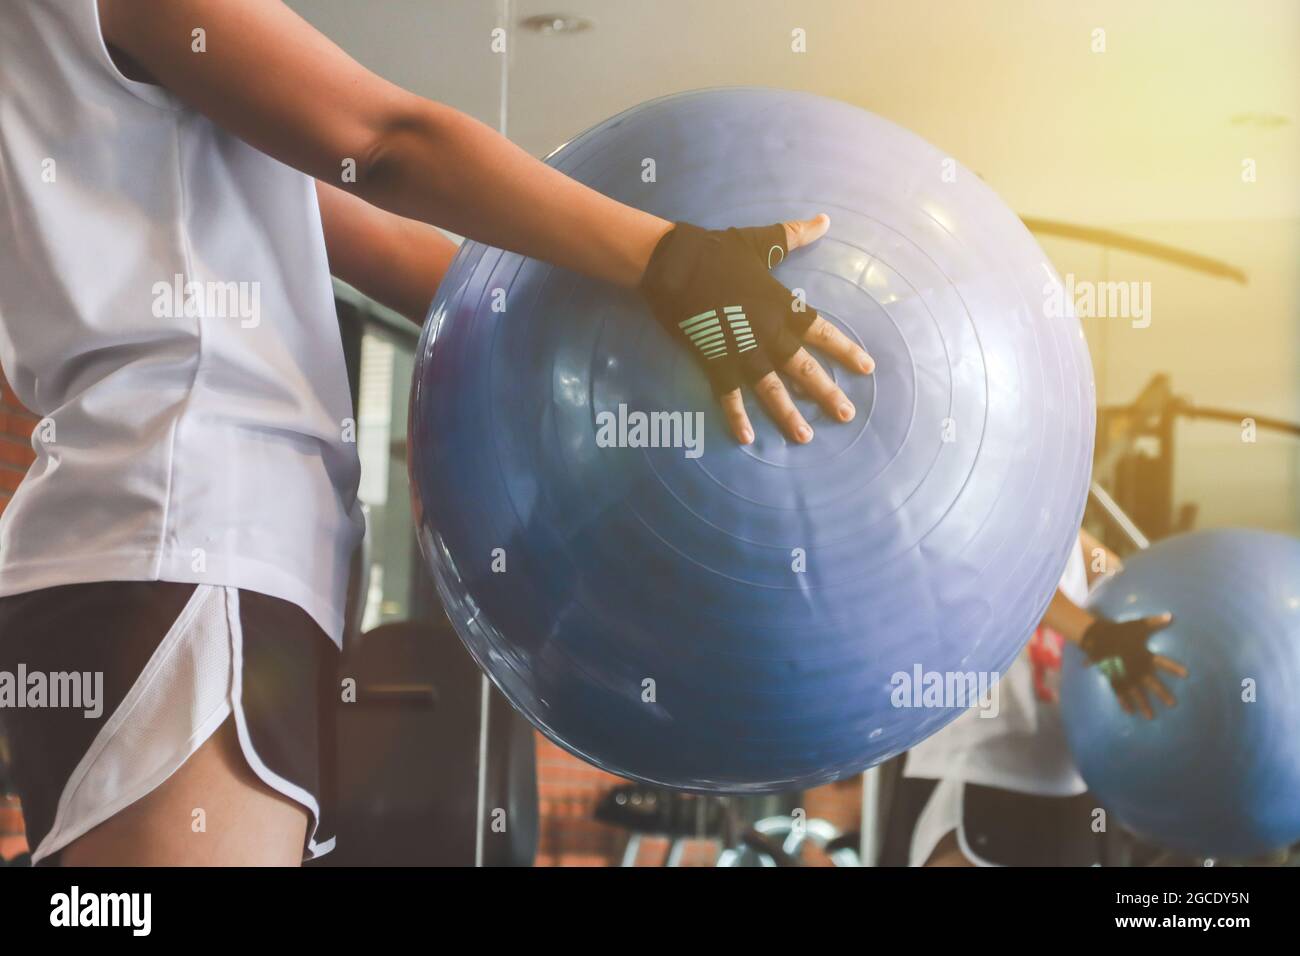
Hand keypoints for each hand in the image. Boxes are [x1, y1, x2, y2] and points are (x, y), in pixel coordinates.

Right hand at [638, 215, 874, 443]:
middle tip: (845, 415)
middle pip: (803, 367)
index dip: (845, 350)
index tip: (867, 368)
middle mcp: (767, 331)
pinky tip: (745, 438)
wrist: (674, 262)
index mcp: (781, 305)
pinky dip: (735, 415)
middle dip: (825, 392)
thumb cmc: (717, 250)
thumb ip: (794, 235)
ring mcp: (740, 348)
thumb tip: (825, 220)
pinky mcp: (713, 359)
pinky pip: (727, 393)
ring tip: (804, 437)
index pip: (821, 332)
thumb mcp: (761, 242)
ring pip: (770, 387)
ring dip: (787, 413)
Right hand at [1080, 613, 1187, 718]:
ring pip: (1136, 693)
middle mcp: (1137, 669)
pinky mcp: (1114, 679)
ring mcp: (1125, 676)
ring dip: (1144, 705)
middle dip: (1163, 694)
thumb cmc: (1119, 631)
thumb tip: (1170, 616)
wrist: (1097, 637)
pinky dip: (1124, 702)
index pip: (1163, 663)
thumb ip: (1154, 622)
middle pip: (1152, 684)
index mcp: (1144, 656)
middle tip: (1172, 704)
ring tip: (1150, 716)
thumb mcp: (1138, 626)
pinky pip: (1120, 693)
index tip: (1186, 674)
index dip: (1174, 669)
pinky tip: (1129, 711)